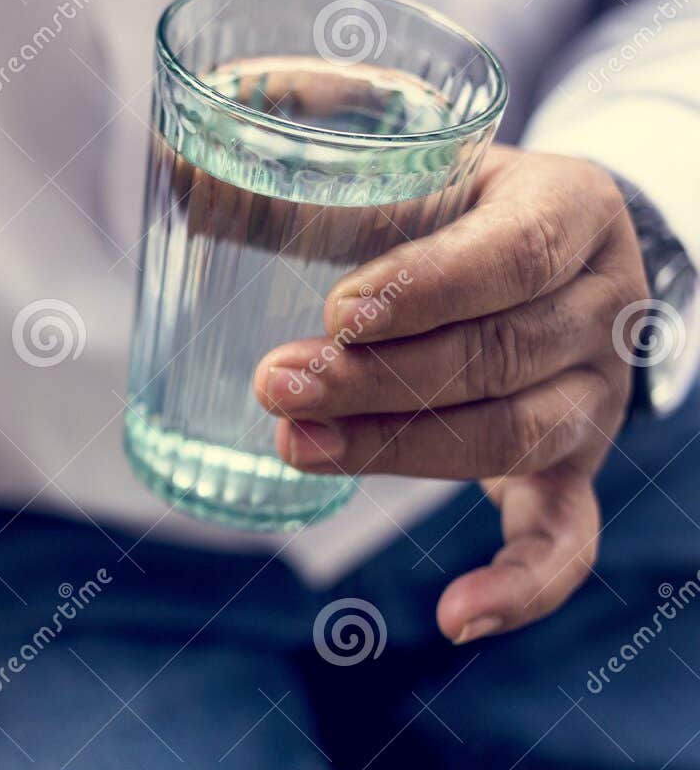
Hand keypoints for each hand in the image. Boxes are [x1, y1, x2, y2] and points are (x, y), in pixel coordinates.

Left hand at [254, 147, 644, 642]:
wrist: (547, 254)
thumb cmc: (451, 203)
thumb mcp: (405, 158)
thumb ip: (307, 151)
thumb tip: (169, 161)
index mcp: (570, 209)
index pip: (513, 254)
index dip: (427, 288)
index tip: (337, 312)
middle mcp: (600, 307)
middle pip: (495, 356)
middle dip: (377, 380)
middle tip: (276, 382)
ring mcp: (592, 396)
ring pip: (506, 438)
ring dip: (394, 452)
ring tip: (291, 446)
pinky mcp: (572, 468)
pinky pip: (566, 538)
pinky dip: (522, 586)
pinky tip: (454, 617)